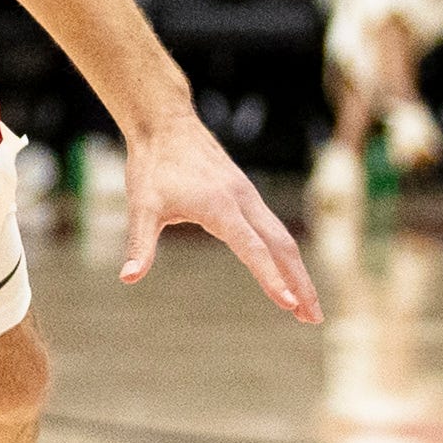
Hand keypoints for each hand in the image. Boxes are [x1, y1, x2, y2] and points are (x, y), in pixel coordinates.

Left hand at [119, 109, 322, 320]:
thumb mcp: (141, 207)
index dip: (271, 279)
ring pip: (283, 237)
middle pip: (282, 247)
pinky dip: (286, 253)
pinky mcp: (247, 194)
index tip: (289, 306)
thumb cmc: (152, 165)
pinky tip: (287, 270)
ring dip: (298, 271)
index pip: (254, 250)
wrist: (165, 124)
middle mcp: (243, 201)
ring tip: (307, 306)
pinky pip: (273, 228)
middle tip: (314, 319)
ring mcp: (248, 197)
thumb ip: (139, 245)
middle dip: (300, 284)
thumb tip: (128, 278)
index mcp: (221, 207)